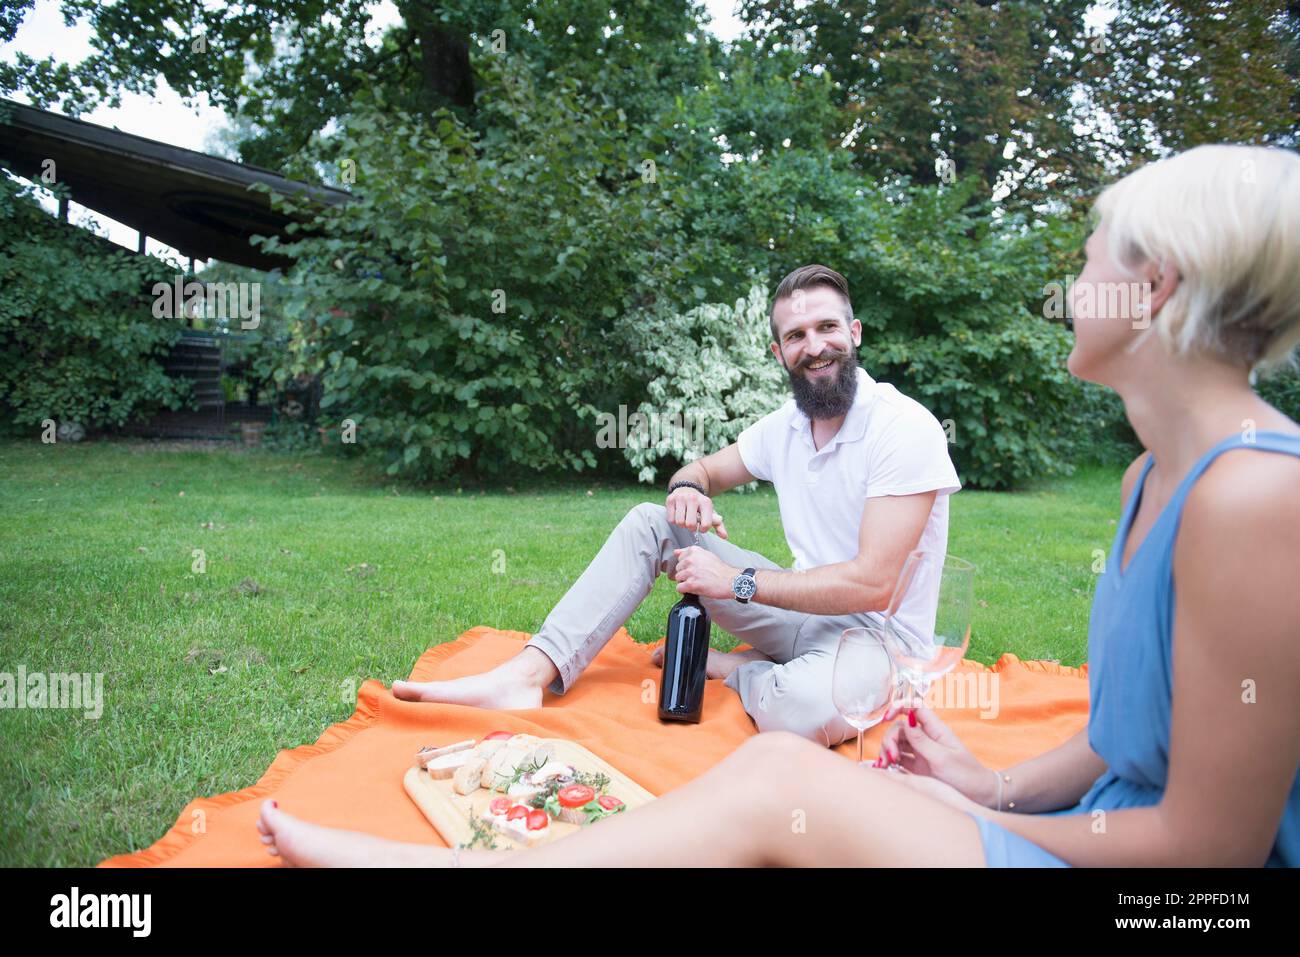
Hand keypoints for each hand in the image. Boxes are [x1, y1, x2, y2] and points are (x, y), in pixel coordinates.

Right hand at [666, 486, 727, 539]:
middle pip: (690, 524)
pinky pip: (671, 519)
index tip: (701, 526)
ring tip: (685, 519)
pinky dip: (674, 521)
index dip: (703, 529)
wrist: (687, 488)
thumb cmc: (700, 505)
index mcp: (706, 502)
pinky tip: (678, 515)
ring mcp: (681, 498)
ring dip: (682, 524)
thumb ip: (718, 525)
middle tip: (692, 523)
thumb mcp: (710, 512)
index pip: (706, 524)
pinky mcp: (670, 500)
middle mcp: (693, 498)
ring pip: (679, 522)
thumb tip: (724, 536)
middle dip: (691, 527)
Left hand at [671, 546, 736, 599]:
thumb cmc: (719, 569)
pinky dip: (685, 590)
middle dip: (686, 574)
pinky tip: (695, 588)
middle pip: (678, 569)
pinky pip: (679, 588)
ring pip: (678, 578)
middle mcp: (690, 559)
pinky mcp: (691, 584)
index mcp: (693, 551)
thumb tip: (675, 552)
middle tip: (699, 576)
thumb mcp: (705, 555)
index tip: (697, 569)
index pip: (680, 559)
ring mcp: (690, 572)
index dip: (688, 566)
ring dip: (686, 582)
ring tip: (698, 582)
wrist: (730, 580)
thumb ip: (689, 553)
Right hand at [877, 705, 996, 807]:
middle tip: (891, 756)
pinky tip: (886, 768)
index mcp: (936, 731)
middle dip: (890, 738)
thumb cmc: (966, 776)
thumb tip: (906, 720)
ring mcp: (922, 753)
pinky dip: (891, 761)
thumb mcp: (942, 758)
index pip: (915, 708)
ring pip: (898, 743)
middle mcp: (928, 739)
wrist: (979, 796)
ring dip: (888, 750)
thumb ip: (922, 741)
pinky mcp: (919, 767)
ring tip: (886, 764)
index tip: (886, 718)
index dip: (899, 707)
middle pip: (901, 728)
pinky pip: (900, 759)